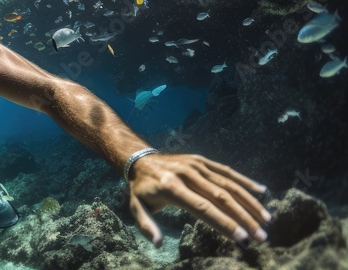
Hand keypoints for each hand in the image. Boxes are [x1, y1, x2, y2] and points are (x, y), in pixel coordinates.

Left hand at [127, 153, 270, 247]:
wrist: (140, 159)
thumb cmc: (141, 189)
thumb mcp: (136, 208)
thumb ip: (146, 226)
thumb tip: (158, 243)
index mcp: (171, 187)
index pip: (203, 208)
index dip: (224, 224)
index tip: (242, 239)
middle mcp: (187, 174)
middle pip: (221, 198)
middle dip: (244, 219)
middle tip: (261, 237)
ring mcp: (196, 165)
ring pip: (228, 184)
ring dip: (250, 203)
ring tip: (267, 221)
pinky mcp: (202, 160)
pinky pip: (227, 171)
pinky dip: (245, 181)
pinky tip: (263, 192)